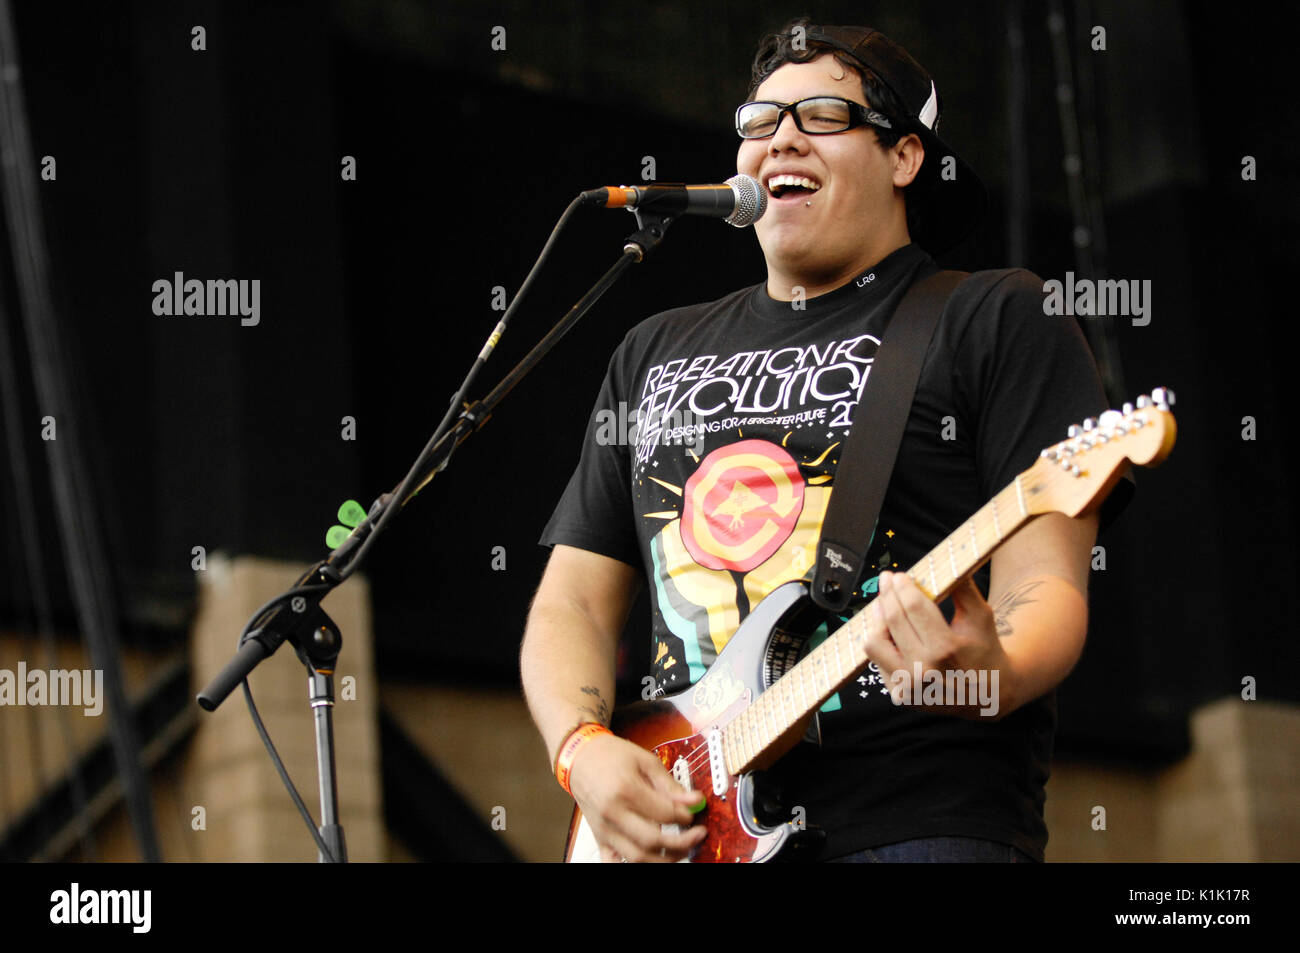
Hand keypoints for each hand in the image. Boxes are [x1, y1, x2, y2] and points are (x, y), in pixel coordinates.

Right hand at [568, 734, 707, 862]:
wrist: (580, 758)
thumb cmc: (610, 756)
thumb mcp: (645, 760)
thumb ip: (669, 784)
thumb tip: (693, 800)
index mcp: (625, 790)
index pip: (664, 813)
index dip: (684, 816)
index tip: (692, 813)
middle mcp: (612, 813)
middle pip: (652, 841)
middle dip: (681, 843)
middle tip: (696, 836)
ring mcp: (604, 829)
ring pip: (636, 858)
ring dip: (663, 859)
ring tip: (679, 850)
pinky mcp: (599, 838)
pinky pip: (613, 863)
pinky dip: (631, 866)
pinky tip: (650, 860)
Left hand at [863, 571, 1009, 719]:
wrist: (989, 695)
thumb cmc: (985, 649)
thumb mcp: (981, 617)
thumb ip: (963, 587)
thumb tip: (944, 558)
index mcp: (946, 649)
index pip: (913, 608)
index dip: (903, 587)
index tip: (899, 575)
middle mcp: (923, 671)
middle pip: (892, 620)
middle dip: (887, 594)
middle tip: (886, 579)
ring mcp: (909, 686)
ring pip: (874, 642)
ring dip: (877, 618)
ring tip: (883, 604)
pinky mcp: (900, 695)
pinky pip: (877, 660)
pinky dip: (881, 641)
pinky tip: (889, 628)